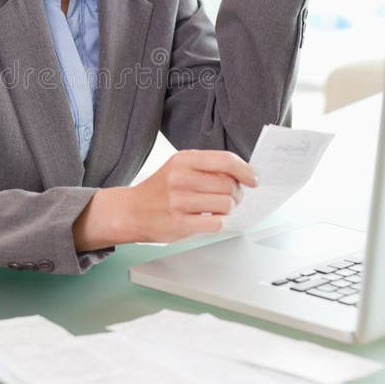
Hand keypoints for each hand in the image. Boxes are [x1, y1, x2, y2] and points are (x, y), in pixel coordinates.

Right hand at [124, 149, 257, 243]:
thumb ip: (207, 167)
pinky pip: (216, 223)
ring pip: (226, 204)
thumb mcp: (179, 167)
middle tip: (230, 197)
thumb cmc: (160, 189)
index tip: (252, 178)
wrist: (131, 211)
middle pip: (229, 185)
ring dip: (227, 209)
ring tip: (216, 208)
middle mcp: (181, 178)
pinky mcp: (180, 224)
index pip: (226, 160)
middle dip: (236, 193)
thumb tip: (242, 172)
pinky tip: (208, 218)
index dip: (245, 170)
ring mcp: (179, 202)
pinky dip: (218, 222)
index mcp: (183, 160)